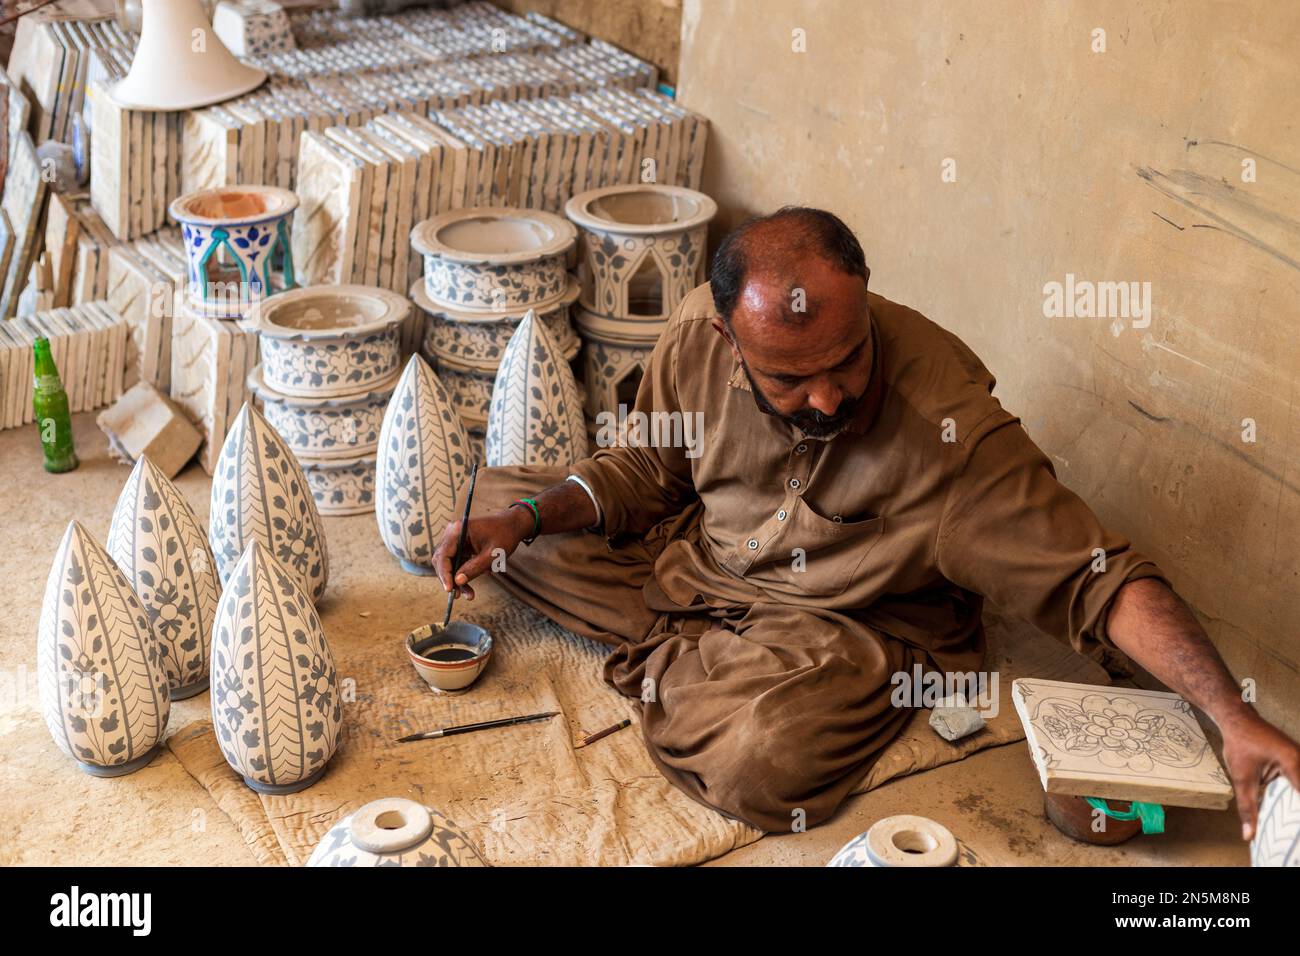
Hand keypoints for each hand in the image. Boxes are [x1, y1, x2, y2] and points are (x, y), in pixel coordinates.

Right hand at [432, 507, 531, 600]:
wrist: (513, 525)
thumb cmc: (505, 536)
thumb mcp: (492, 555)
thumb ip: (474, 568)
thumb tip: (457, 582)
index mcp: (458, 530)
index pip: (443, 555)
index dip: (444, 574)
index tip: (449, 589)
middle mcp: (453, 533)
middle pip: (442, 560)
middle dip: (449, 579)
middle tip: (458, 595)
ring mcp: (455, 539)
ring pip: (448, 564)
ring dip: (456, 580)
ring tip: (469, 595)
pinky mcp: (459, 545)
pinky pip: (456, 562)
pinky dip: (462, 575)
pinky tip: (470, 587)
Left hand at [1219, 711, 1299, 840]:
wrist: (1237, 718)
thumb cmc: (1239, 744)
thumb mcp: (1242, 778)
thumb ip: (1248, 808)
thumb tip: (1250, 835)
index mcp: (1293, 763)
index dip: (1299, 817)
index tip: (1296, 833)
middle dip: (1297, 811)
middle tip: (1293, 834)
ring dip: (1295, 803)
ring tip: (1292, 827)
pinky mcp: (1295, 759)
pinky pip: (1298, 780)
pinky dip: (1293, 794)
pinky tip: (1289, 810)